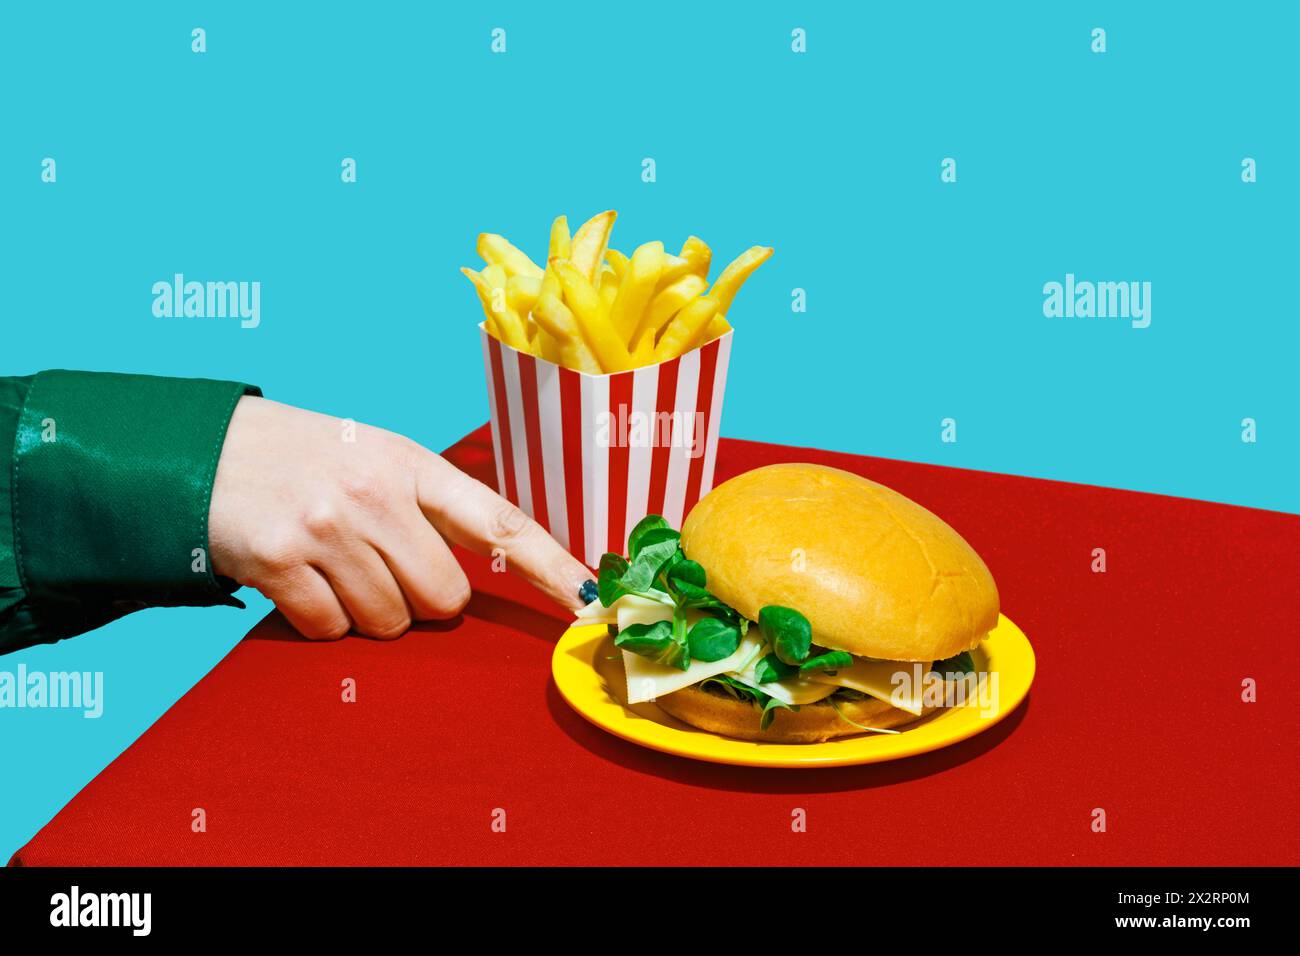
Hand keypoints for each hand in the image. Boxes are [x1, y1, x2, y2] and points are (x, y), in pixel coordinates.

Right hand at [207, 396, 591, 638]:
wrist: (203, 449)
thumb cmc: (307, 460)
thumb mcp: (375, 457)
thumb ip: (427, 507)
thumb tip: (474, 581)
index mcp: (411, 463)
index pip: (498, 520)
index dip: (551, 566)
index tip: (590, 601)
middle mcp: (375, 492)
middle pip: (443, 598)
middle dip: (420, 600)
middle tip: (378, 565)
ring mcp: (326, 527)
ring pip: (389, 621)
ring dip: (366, 610)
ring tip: (332, 562)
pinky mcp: (279, 561)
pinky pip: (331, 630)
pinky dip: (320, 619)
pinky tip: (299, 577)